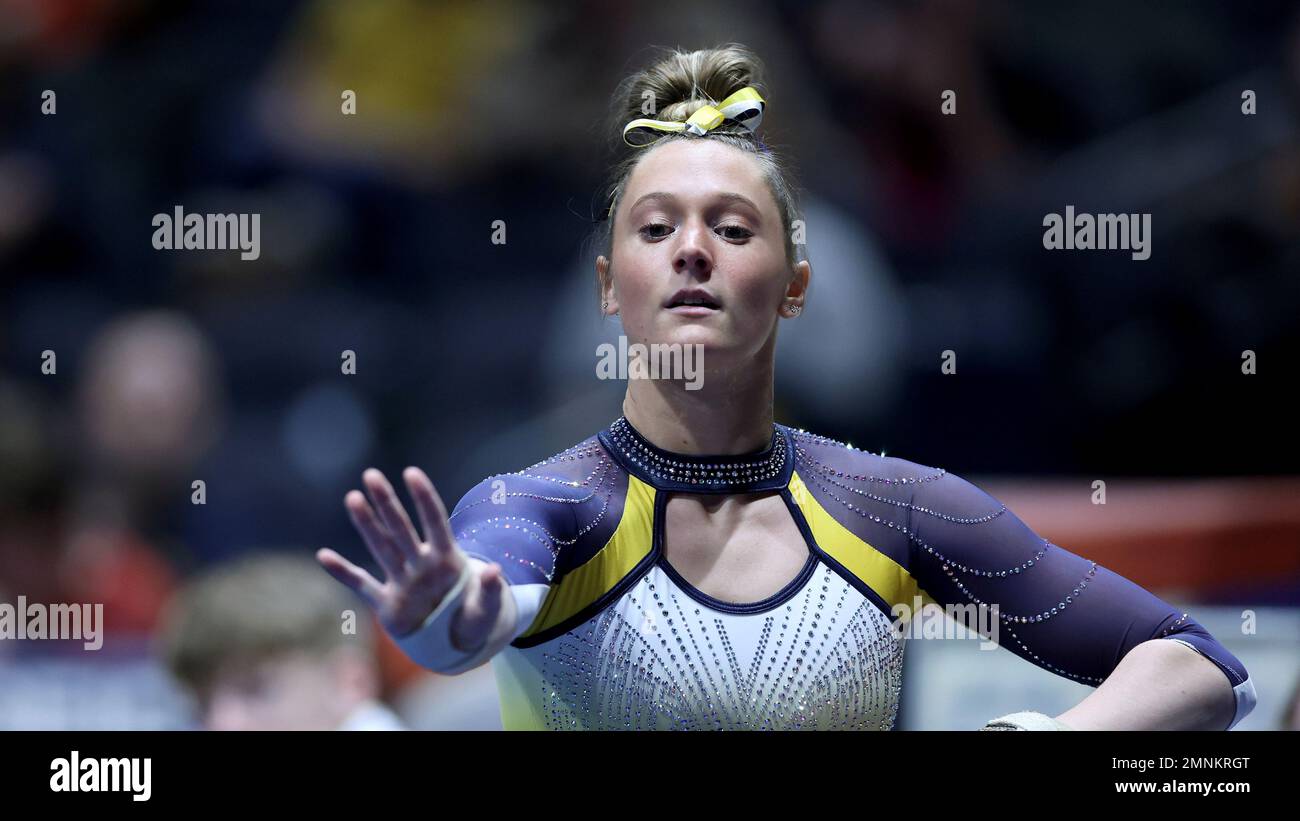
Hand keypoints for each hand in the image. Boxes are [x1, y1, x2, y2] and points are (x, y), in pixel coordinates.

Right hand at [317, 467, 508, 649]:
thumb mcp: (488, 608)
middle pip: (401, 528)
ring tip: (353, 498)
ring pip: (382, 548)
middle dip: (387, 503)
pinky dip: (344, 573)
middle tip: (371, 475)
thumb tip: (496, 571)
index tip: (411, 473)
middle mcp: (422, 564)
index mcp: (448, 560)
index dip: (424, 499)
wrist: (459, 642)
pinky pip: (362, 585)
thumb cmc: (476, 619)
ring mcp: (403, 582)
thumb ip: (490, 591)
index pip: (435, 522)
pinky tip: (324, 556)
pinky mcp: (388, 604)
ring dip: (367, 524)